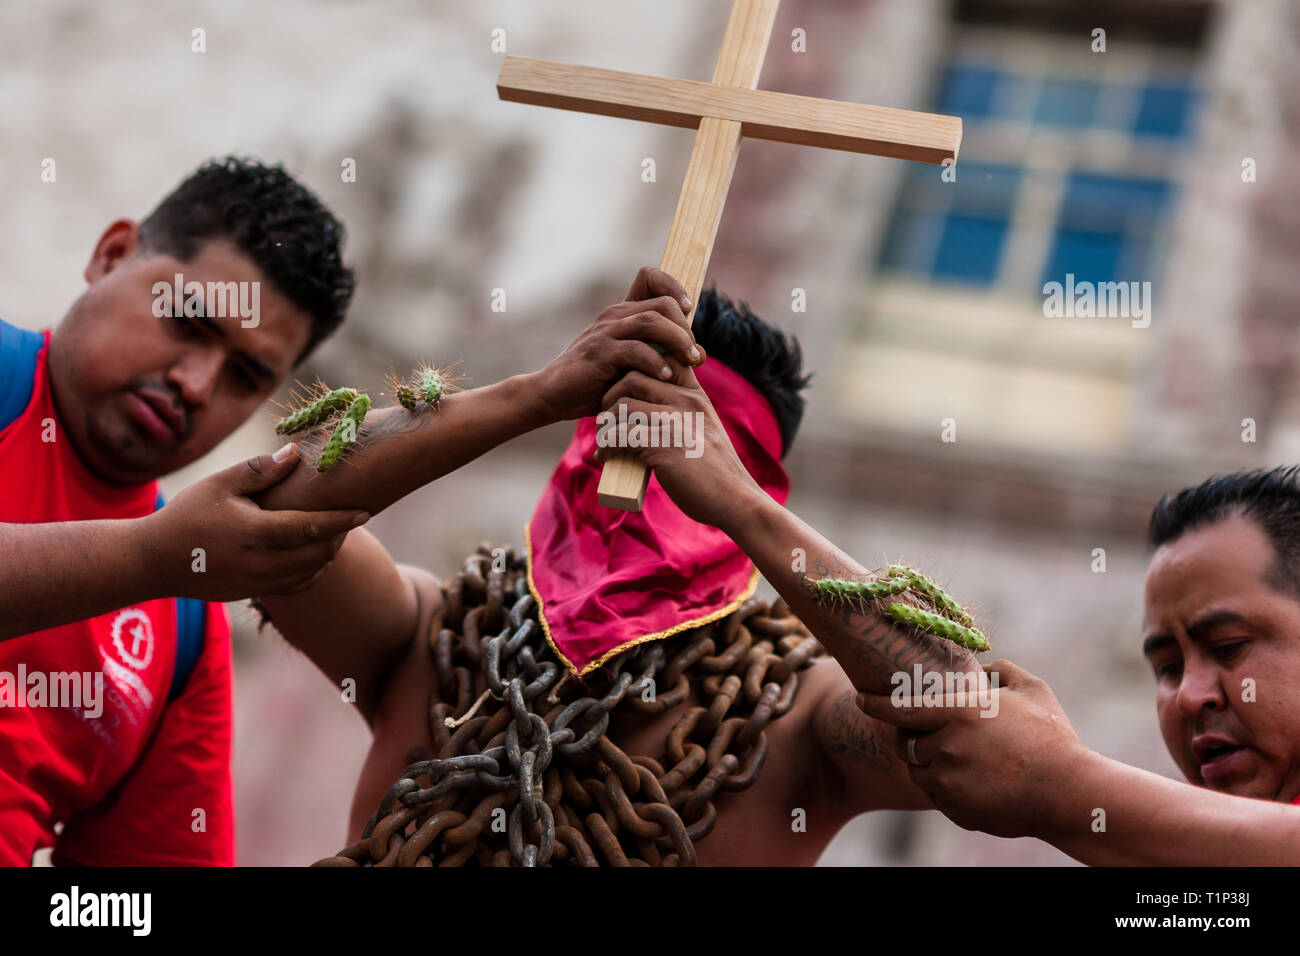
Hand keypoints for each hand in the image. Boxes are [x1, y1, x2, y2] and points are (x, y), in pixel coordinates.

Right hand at [137, 443, 369, 600]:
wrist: (154, 561)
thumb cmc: (187, 515)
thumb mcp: (220, 484)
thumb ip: (260, 470)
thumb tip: (296, 453)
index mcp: (254, 533)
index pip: (310, 528)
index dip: (341, 520)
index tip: (366, 510)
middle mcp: (260, 563)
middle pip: (317, 552)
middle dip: (340, 535)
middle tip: (351, 516)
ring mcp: (258, 583)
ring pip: (310, 572)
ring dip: (328, 553)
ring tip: (336, 531)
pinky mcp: (253, 593)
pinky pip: (296, 586)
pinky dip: (313, 571)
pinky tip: (316, 554)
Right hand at [531, 266, 703, 420]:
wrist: (552, 395)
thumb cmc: (595, 383)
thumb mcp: (633, 366)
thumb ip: (664, 356)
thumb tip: (702, 355)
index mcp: (622, 312)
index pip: (650, 277)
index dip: (674, 286)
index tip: (688, 311)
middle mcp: (614, 315)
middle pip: (663, 303)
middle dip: (685, 328)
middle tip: (693, 355)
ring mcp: (605, 332)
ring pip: (652, 322)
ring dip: (678, 341)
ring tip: (689, 362)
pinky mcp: (599, 353)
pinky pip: (635, 350)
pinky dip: (655, 362)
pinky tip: (665, 377)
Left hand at [595, 365, 763, 530]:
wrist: (735, 500)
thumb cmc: (715, 472)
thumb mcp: (704, 430)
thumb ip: (683, 415)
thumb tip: (648, 413)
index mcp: (696, 396)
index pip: (662, 359)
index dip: (635, 369)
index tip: (623, 393)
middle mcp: (687, 402)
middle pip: (633, 378)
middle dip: (611, 397)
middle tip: (605, 418)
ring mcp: (676, 423)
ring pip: (623, 404)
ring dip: (605, 423)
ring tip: (603, 438)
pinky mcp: (664, 447)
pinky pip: (621, 435)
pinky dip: (606, 445)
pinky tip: (604, 456)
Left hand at [854, 659, 1087, 838]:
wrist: (1070, 794)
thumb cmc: (1053, 737)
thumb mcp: (1032, 689)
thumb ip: (1001, 671)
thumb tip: (982, 668)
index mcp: (960, 713)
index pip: (900, 707)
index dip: (875, 703)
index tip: (860, 698)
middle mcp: (947, 747)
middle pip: (904, 742)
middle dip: (904, 736)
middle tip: (914, 731)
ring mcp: (950, 782)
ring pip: (918, 770)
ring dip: (925, 762)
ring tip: (953, 756)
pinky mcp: (956, 810)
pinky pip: (936, 796)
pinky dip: (943, 785)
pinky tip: (968, 779)